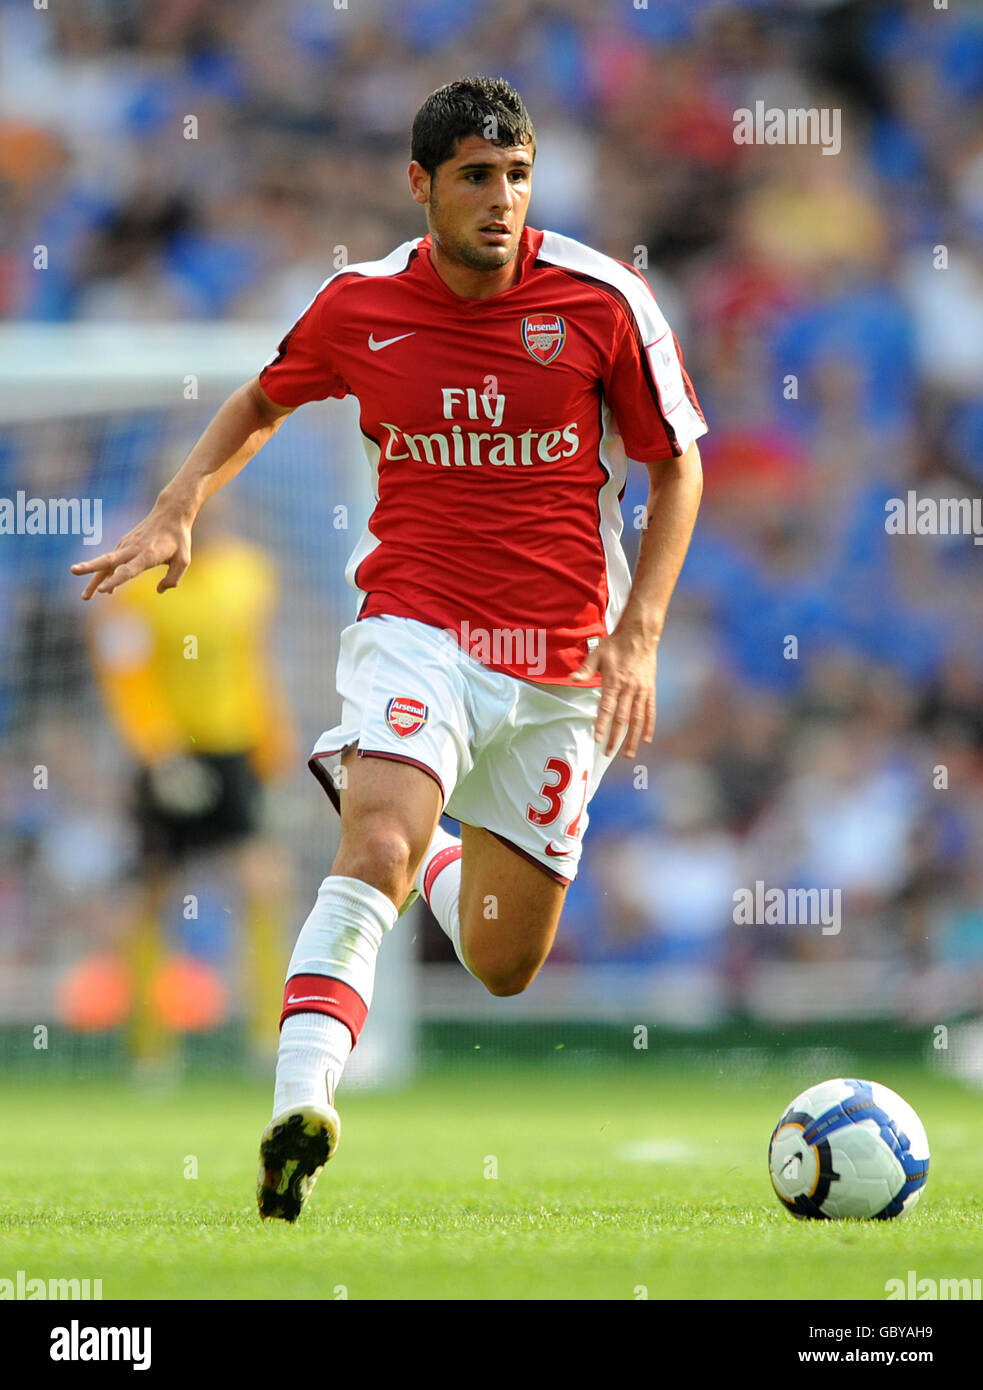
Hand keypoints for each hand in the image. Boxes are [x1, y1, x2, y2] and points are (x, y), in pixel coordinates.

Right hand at [71, 503, 191, 598]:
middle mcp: (133, 549)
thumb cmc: (179, 539)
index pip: (128, 571)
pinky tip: (105, 588)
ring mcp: (126, 546)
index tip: (103, 591)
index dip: (115, 581)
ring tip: (85, 597)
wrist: (170, 514)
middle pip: (108, 561)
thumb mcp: (183, 560)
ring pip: (106, 562)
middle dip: (90, 568)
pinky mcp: (124, 544)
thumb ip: (173, 578)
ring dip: (93, 578)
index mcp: (148, 554)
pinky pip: (112, 562)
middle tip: (73, 571)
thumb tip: (159, 590)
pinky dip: (106, 575)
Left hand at [570, 627, 657, 758]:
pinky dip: (649, 726)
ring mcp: (641, 691)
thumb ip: (585, 670)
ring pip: (637, 719)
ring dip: (632, 738)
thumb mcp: (597, 654)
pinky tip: (646, 739)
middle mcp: (629, 689)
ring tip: (627, 754)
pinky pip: (650, 711)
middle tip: (608, 753)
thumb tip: (571, 678)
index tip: (598, 739)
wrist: (639, 635)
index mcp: (614, 682)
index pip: (606, 708)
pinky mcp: (650, 690)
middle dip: (615, 738)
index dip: (602, 724)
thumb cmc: (615, 645)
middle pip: (621, 718)